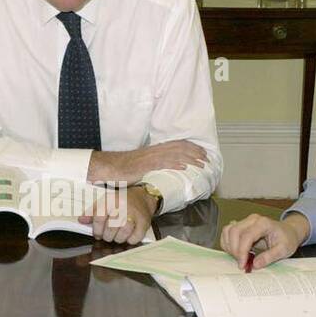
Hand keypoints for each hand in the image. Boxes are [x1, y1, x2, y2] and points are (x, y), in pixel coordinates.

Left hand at [79, 185, 156, 244]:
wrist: (142, 196)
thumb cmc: (122, 200)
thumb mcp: (105, 201)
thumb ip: (92, 211)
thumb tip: (81, 220)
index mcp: (111, 199)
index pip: (99, 218)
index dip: (96, 229)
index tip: (97, 233)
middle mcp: (123, 206)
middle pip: (110, 228)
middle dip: (107, 236)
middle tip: (107, 235)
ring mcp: (134, 214)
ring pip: (122, 234)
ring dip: (118, 238)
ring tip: (117, 235)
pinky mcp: (144, 222)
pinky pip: (134, 238)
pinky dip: (130, 240)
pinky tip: (128, 235)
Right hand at [87, 140, 207, 184]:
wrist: (108, 167)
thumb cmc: (123, 168)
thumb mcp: (141, 165)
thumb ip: (153, 166)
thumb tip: (162, 171)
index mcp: (154, 150)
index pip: (176, 145)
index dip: (191, 147)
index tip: (202, 152)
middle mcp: (154, 151)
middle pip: (179, 148)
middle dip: (194, 152)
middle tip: (207, 157)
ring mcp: (150, 158)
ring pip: (174, 155)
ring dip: (189, 159)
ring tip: (201, 163)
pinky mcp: (145, 166)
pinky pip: (162, 164)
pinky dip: (175, 164)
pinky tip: (184, 168)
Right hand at [220, 212, 309, 269]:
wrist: (288, 232)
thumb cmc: (287, 239)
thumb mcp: (284, 250)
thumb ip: (269, 257)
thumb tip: (255, 264)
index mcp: (263, 223)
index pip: (246, 236)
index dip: (242, 252)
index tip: (242, 265)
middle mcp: (252, 220)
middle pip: (234, 232)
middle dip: (234, 250)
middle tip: (242, 264)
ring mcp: (245, 221)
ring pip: (228, 231)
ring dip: (229, 247)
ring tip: (240, 258)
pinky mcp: (241, 226)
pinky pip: (227, 233)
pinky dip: (227, 244)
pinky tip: (236, 253)